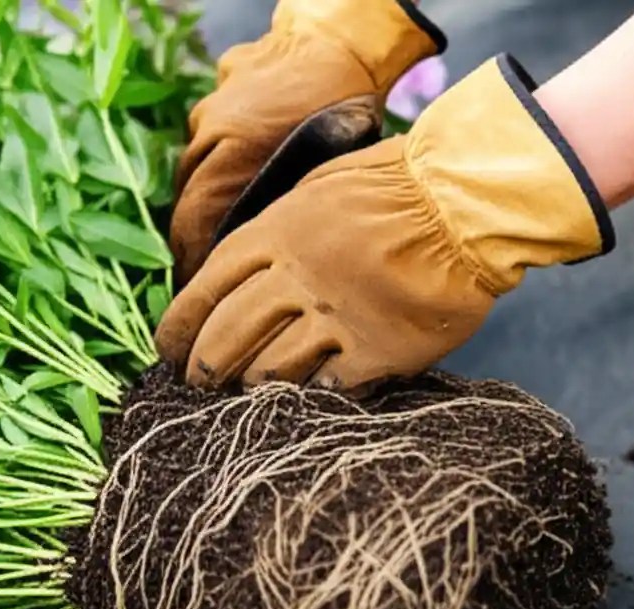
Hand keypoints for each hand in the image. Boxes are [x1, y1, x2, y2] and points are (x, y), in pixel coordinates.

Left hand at [156, 55, 616, 394]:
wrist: (464, 203)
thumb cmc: (392, 187)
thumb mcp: (315, 191)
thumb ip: (274, 233)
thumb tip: (235, 273)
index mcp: (275, 232)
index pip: (206, 288)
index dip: (180, 325)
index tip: (168, 350)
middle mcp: (296, 276)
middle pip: (227, 336)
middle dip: (205, 368)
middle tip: (200, 384)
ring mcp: (336, 315)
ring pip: (270, 369)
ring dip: (254, 385)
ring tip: (252, 391)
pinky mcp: (376, 350)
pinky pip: (328, 388)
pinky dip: (314, 395)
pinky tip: (312, 394)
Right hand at [169, 0, 445, 283]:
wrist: (344, 36)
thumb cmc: (344, 107)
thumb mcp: (318, 169)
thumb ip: (279, 206)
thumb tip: (256, 248)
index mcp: (230, 155)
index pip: (193, 220)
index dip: (189, 258)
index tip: (193, 282)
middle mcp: (210, 131)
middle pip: (186, 194)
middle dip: (190, 232)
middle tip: (200, 262)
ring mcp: (213, 104)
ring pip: (196, 158)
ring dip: (205, 186)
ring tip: (222, 210)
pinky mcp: (224, 80)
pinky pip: (214, 122)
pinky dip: (223, 142)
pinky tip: (245, 151)